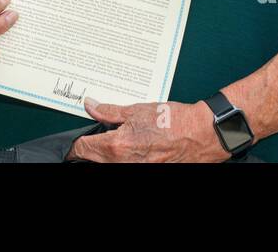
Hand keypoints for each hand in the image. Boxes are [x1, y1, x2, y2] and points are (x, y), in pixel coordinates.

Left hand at [67, 98, 229, 162]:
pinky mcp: (145, 172)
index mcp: (117, 146)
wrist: (200, 135)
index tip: (77, 141)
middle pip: (93, 160)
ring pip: (108, 166)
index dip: (77, 144)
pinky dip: (121, 161)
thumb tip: (90, 105)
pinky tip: (128, 151)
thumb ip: (109, 111)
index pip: (83, 149)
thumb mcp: (136, 110)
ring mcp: (135, 171)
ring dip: (105, 156)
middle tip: (92, 140)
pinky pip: (123, 168)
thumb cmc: (174, 121)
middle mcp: (123, 164)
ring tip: (114, 143)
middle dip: (90, 150)